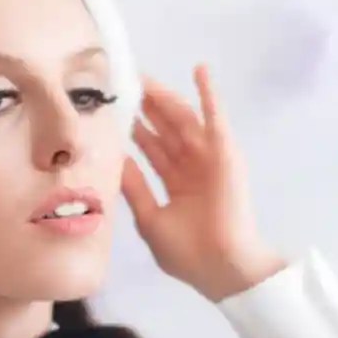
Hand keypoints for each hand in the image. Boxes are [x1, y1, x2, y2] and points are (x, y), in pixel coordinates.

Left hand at [120, 65, 287, 301]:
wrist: (220, 267)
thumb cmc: (187, 251)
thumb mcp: (150, 218)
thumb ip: (134, 187)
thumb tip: (115, 160)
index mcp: (176, 182)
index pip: (151, 147)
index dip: (134, 127)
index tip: (113, 107)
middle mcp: (191, 166)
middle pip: (164, 128)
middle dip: (145, 106)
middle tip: (125, 82)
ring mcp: (209, 157)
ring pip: (182, 119)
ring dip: (165, 97)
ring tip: (144, 77)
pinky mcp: (225, 152)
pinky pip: (216, 118)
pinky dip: (209, 93)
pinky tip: (200, 70)